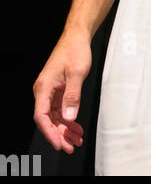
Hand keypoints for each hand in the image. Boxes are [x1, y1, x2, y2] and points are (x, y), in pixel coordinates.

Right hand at [33, 30, 90, 152]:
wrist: (77, 37)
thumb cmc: (75, 50)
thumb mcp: (77, 73)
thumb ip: (73, 96)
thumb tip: (69, 117)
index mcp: (44, 87)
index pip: (41, 116)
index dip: (49, 132)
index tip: (59, 143)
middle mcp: (44, 91)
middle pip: (48, 120)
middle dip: (59, 135)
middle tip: (71, 146)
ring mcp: (50, 91)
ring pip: (55, 117)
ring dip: (65, 129)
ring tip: (76, 140)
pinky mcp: (58, 90)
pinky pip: (60, 110)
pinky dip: (68, 120)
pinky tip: (76, 127)